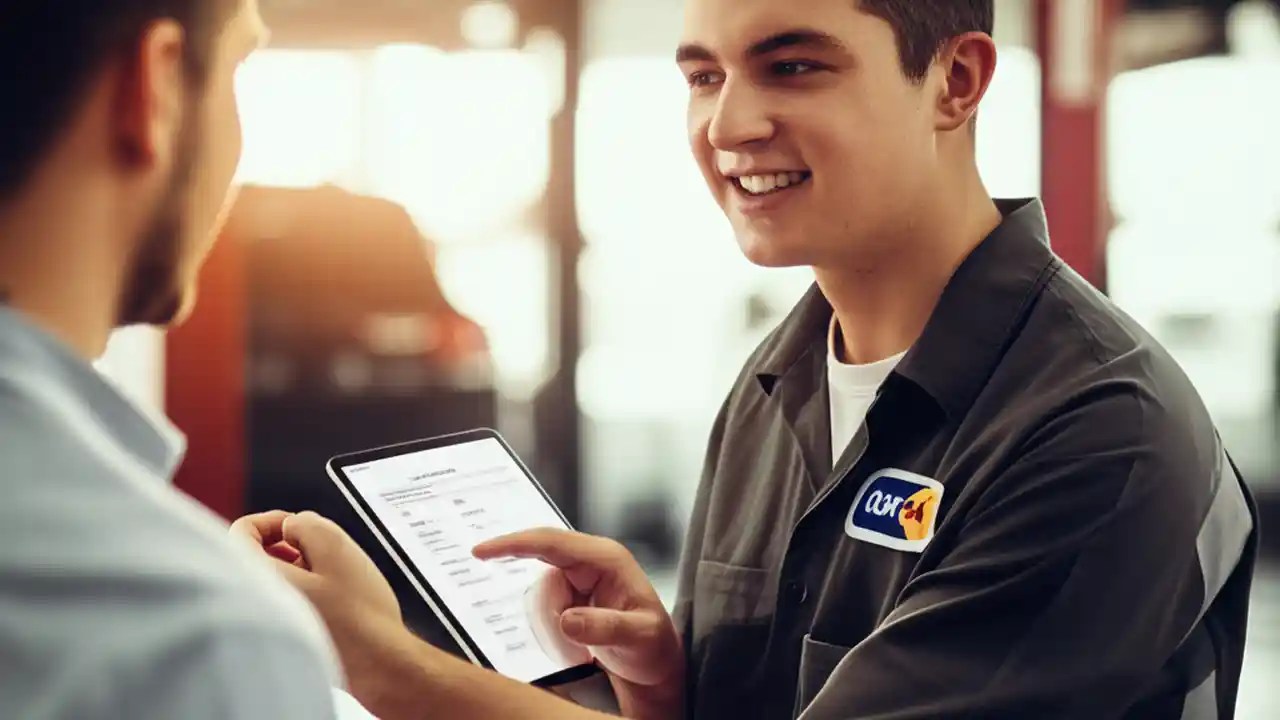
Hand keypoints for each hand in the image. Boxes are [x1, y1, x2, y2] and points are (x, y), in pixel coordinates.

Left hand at [231, 511, 412, 710]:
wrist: (377, 661)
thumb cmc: (359, 612)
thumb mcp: (337, 548)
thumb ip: (306, 523)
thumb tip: (291, 526)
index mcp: (261, 578)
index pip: (241, 533)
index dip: (272, 520)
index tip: (299, 526)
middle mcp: (254, 603)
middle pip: (254, 557)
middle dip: (287, 546)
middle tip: (320, 551)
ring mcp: (268, 623)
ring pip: (271, 580)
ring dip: (297, 568)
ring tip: (329, 577)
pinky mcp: (285, 636)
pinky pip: (282, 602)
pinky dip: (301, 592)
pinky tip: (329, 599)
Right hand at [474, 529, 683, 719]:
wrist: (654, 662)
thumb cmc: (652, 646)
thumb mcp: (638, 638)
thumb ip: (605, 627)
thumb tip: (567, 618)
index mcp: (607, 559)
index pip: (552, 541)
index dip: (514, 543)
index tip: (482, 551)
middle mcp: (591, 561)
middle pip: (541, 569)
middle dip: (546, 606)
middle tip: (563, 639)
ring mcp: (579, 577)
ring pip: (541, 594)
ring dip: (552, 623)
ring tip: (583, 648)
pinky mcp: (571, 593)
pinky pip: (544, 606)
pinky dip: (551, 628)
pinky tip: (574, 644)